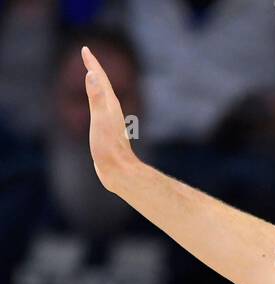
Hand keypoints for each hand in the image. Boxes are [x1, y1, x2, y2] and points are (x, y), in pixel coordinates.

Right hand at [82, 44, 136, 192]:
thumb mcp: (99, 120)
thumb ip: (95, 97)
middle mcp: (113, 111)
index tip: (85, 49)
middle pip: (103, 85)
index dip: (92, 63)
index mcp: (110, 104)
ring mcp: (111, 122)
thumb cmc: (108, 148)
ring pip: (104, 97)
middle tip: (87, 56)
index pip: (100, 78)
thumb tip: (92, 75)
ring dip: (97, 85)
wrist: (119, 172)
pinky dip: (97, 102)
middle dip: (94, 69)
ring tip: (92, 77)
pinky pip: (101, 110)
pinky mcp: (109, 132)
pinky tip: (97, 108)